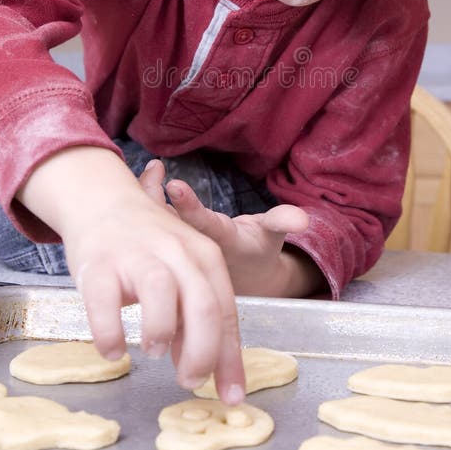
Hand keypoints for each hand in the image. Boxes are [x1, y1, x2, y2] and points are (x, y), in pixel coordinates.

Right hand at [17, 147, 244, 403]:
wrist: (103, 201)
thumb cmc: (148, 248)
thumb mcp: (181, 273)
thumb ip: (191, 318)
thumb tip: (201, 371)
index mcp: (205, 256)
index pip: (226, 311)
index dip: (231, 358)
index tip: (233, 397)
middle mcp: (177, 252)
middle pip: (203, 304)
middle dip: (203, 353)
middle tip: (191, 382)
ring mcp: (137, 255)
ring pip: (161, 293)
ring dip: (162, 332)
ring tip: (154, 351)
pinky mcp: (99, 263)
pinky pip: (105, 301)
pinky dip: (110, 332)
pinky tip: (113, 350)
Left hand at [139, 160, 318, 296]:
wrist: (243, 281)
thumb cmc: (257, 250)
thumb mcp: (274, 236)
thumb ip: (283, 222)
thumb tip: (303, 219)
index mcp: (222, 244)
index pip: (203, 226)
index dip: (189, 207)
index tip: (174, 185)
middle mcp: (196, 247)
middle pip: (172, 224)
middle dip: (159, 198)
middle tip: (152, 172)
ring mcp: (180, 247)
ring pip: (158, 223)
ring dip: (149, 196)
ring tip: (150, 168)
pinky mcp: (171, 244)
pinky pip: (155, 222)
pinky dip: (148, 198)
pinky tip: (147, 173)